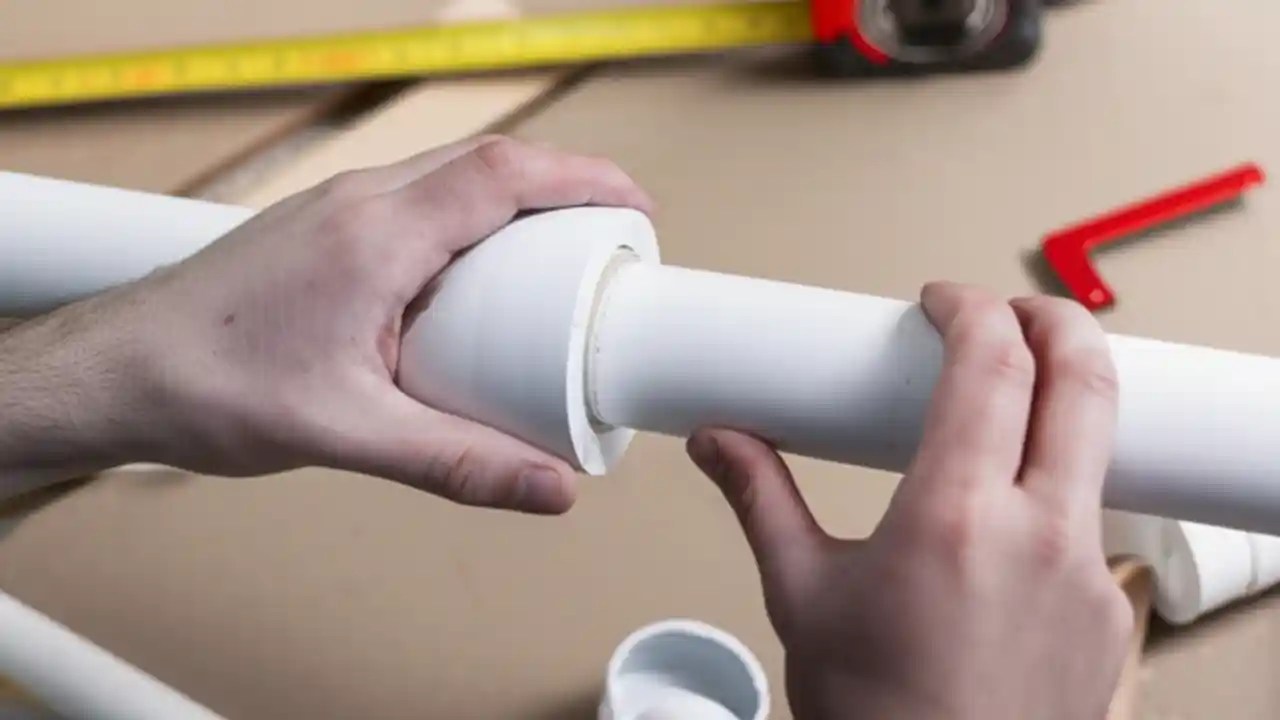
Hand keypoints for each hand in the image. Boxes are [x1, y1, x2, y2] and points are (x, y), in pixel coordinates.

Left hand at [1, 136, 650, 512]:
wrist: (115, 371)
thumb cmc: (208, 387)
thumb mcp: (348, 435)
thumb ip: (457, 463)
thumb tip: (548, 486)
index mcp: (375, 237)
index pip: (503, 175)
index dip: (584, 180)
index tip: (635, 208)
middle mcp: (359, 203)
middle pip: (488, 163)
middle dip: (565, 187)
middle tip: (612, 236)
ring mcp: (338, 208)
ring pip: (451, 177)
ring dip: (515, 203)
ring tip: (558, 260)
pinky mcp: (324, 228)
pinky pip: (418, 202)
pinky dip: (469, 223)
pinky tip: (474, 283)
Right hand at [686, 282, 1132, 718]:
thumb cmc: (878, 717)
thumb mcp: (803, 596)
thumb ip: (762, 498)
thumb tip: (722, 443)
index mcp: (957, 518)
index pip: (994, 365)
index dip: (971, 308)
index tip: (941, 302)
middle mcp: (1041, 536)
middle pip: (1085, 377)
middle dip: (1051, 318)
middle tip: (1006, 311)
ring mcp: (1089, 573)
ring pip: (1101, 442)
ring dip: (1062, 395)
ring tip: (1007, 399)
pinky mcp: (1109, 608)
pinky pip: (1095, 510)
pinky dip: (1060, 475)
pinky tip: (1011, 499)